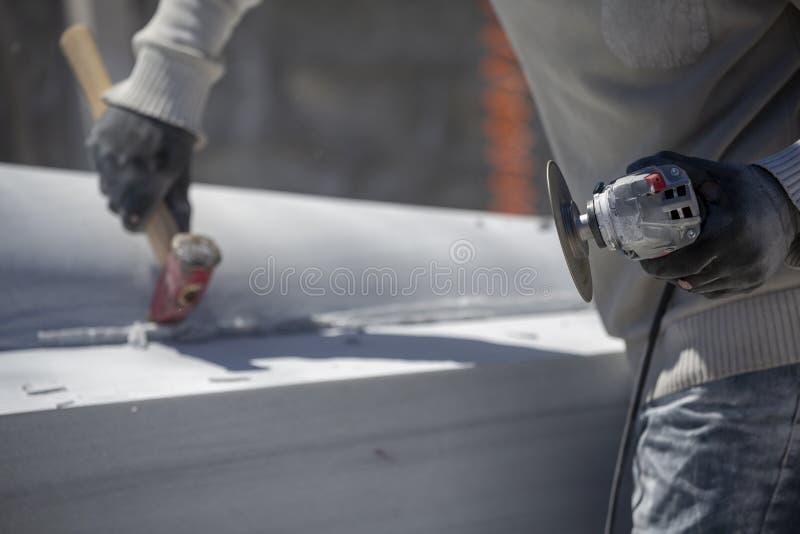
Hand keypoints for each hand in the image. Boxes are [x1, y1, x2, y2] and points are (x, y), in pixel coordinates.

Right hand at [87, 105, 194, 231]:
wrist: (159, 97)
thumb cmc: (176, 139)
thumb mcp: (182, 172)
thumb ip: (179, 204)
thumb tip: (183, 233)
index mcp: (146, 182)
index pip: (130, 221)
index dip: (138, 225)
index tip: (145, 220)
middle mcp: (122, 172)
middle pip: (116, 207)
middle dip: (130, 206)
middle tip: (144, 194)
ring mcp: (105, 156)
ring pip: (106, 188)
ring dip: (119, 188)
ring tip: (137, 172)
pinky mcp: (95, 142)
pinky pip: (100, 168)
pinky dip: (112, 169)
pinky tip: (127, 155)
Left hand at [627, 151, 799, 298]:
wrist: (790, 205)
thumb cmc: (745, 187)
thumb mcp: (712, 173)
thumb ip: (675, 168)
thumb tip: (634, 167)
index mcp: (729, 231)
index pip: (683, 262)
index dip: (659, 265)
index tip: (644, 259)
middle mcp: (741, 258)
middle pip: (688, 278)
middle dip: (665, 273)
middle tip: (652, 262)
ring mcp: (749, 274)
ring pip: (700, 287)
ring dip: (681, 278)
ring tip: (670, 264)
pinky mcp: (753, 283)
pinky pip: (716, 291)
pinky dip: (700, 282)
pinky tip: (693, 269)